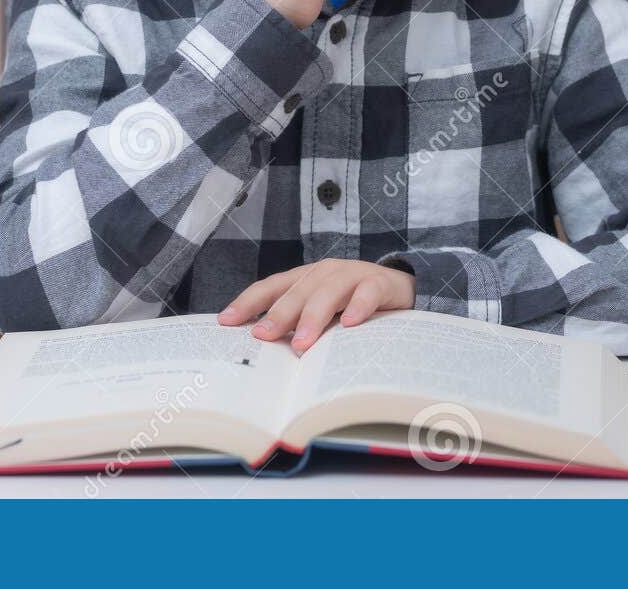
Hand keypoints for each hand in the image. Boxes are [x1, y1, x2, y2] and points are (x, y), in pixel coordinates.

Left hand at [217, 258, 416, 353]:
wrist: (401, 289)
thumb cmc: (352, 306)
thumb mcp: (323, 314)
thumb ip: (298, 326)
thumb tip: (264, 354)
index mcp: (305, 278)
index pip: (271, 287)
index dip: (248, 303)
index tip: (226, 321)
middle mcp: (325, 272)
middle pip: (298, 291)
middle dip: (279, 314)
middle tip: (264, 337)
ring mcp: (353, 274)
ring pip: (328, 292)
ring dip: (313, 317)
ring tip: (302, 343)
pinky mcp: (380, 282)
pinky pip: (367, 293)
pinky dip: (358, 307)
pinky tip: (349, 324)